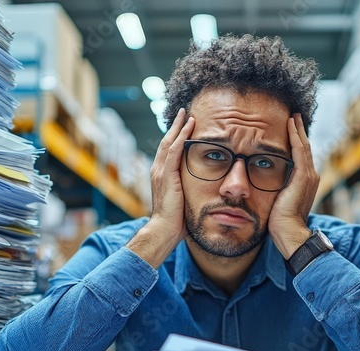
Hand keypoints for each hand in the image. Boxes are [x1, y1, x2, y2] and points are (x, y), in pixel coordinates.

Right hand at [127, 108, 195, 267]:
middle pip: (166, 141)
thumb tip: (202, 186)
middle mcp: (157, 170)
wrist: (164, 229)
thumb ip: (188, 188)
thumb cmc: (175, 220)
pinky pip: (174, 150)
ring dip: (179, 126)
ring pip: (169, 142)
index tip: (184, 125)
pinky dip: (182, 136)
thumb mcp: (182, 199)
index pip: (168, 150)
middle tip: (184, 112)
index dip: (175, 136)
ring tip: (187, 114)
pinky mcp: (166, 175)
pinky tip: (190, 126)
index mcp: (161, 175)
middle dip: (176, 126)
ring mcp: (160, 172)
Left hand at [269, 113, 319, 258]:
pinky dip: (295, 136)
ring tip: (292, 116)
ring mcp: (309, 176)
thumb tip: (262, 182)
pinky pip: (300, 151)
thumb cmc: (280, 222)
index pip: (300, 156)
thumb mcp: (277, 201)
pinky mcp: (303, 177)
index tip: (289, 129)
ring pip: (303, 146)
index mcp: (305, 182)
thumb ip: (276, 189)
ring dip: (297, 129)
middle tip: (293, 115)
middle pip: (304, 147)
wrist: (289, 233)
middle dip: (298, 131)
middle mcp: (310, 176)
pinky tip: (290, 124)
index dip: (295, 141)